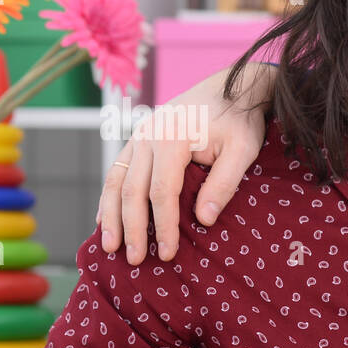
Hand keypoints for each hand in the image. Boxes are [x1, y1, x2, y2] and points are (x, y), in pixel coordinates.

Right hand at [98, 63, 273, 265]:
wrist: (232, 87)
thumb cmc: (240, 120)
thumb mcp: (243, 150)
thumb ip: (224, 182)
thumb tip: (204, 220)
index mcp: (172, 138)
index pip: (162, 192)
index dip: (163, 226)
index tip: (167, 254)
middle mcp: (148, 136)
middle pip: (132, 190)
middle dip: (131, 228)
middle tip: (134, 260)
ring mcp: (139, 136)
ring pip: (116, 180)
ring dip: (110, 215)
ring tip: (109, 247)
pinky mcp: (139, 139)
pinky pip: (117, 170)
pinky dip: (109, 196)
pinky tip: (104, 218)